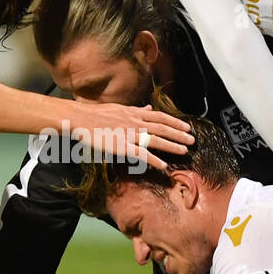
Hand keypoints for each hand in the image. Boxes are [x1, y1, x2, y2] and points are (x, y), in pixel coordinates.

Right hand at [65, 103, 193, 171]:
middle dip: (179, 134)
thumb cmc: (95, 114)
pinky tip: (163, 165)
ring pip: (155, 140)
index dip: (175, 122)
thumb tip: (148, 108)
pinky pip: (141, 154)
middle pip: (162, 128)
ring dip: (172, 146)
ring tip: (185, 151)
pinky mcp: (121, 146)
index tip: (187, 126)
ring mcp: (129, 134)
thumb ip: (136, 110)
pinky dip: (153, 160)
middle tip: (193, 140)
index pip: (160, 117)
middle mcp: (135, 122)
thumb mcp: (119, 108)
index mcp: (134, 113)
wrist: (79, 119)